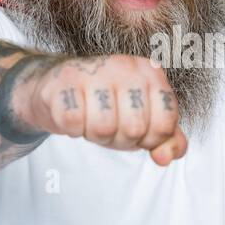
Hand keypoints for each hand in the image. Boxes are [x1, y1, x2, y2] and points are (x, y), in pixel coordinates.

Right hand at [21, 54, 186, 165]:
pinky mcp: (64, 80)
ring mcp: (94, 70)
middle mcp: (125, 66)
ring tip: (91, 119)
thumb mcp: (143, 120)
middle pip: (134, 129)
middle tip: (109, 124)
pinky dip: (72, 128)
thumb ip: (166, 139)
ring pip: (103, 128)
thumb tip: (165, 158)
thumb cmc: (106, 104)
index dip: (150, 140)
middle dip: (120, 139)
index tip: (137, 130)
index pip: (165, 124)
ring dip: (94, 135)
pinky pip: (73, 122)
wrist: (58, 86)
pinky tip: (74, 115)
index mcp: (151, 73)